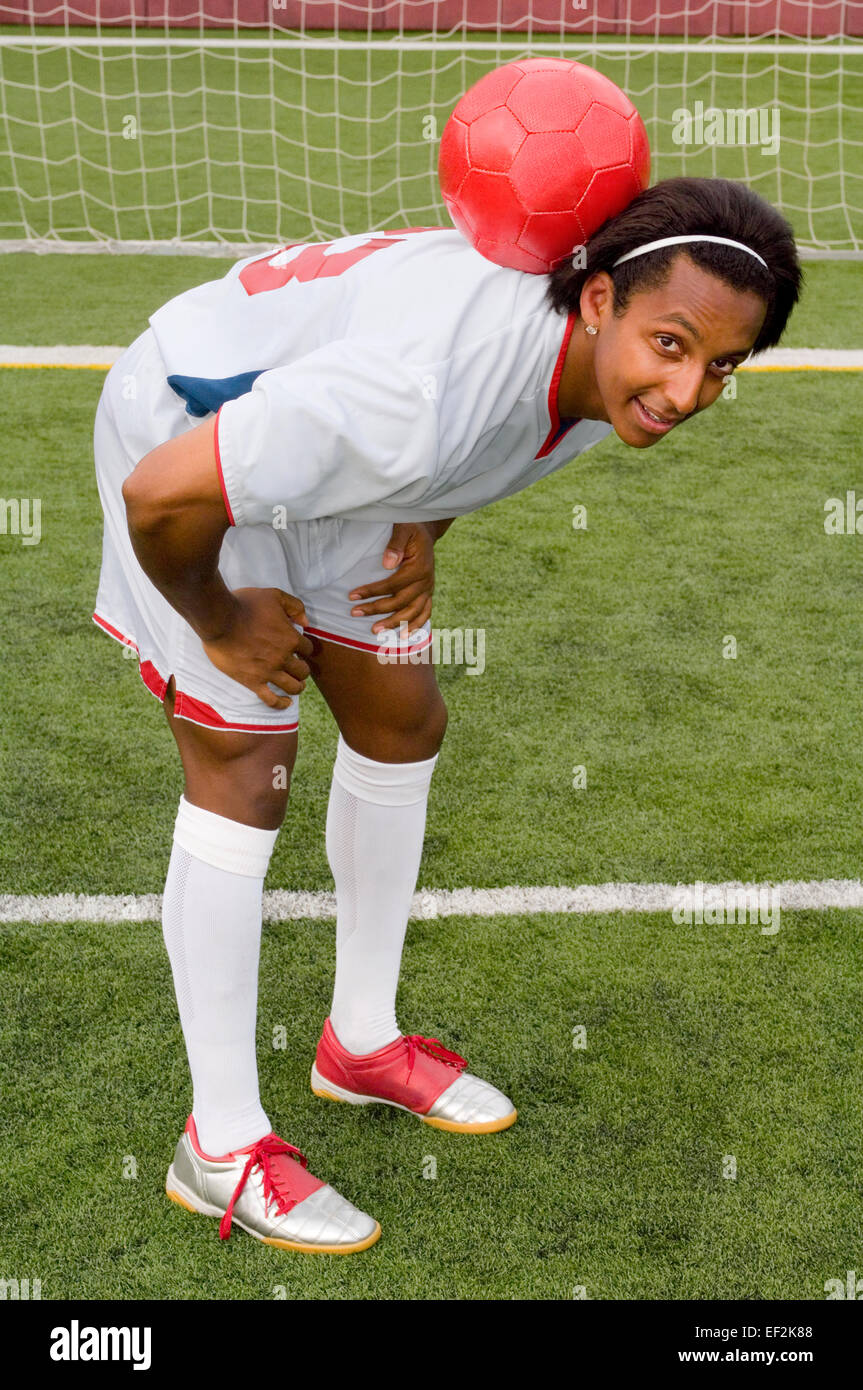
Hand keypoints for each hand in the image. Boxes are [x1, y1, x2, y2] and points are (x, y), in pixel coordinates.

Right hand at [201, 587, 313, 708]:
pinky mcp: (253, 681)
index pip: (307, 649)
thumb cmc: (244, 604)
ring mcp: (268, 671)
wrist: (218, 619)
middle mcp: (283, 657)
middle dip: (302, 669)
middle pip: (303, 670)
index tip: (298, 649)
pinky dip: (280, 704)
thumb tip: (306, 622)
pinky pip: (271, 699)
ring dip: (297, 687)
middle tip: (297, 668)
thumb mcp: (274, 595)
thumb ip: (294, 606)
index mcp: (290, 638)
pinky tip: (285, 703)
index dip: (304, 649)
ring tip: (296, 685)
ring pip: (292, 687)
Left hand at [348, 521, 435, 633]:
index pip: (392, 584)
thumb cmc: (410, 528)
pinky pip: (425, 613)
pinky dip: (415, 626)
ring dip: (394, 623)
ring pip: (412, 612)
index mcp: (419, 567)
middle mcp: (426, 581)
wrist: (425, 531)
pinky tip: (403, 636)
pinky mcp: (429, 593)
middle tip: (355, 613)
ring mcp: (429, 589)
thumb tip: (387, 564)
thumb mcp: (403, 528)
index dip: (372, 591)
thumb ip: (396, 543)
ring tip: (375, 630)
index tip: (352, 596)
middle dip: (376, 609)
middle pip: (400, 601)